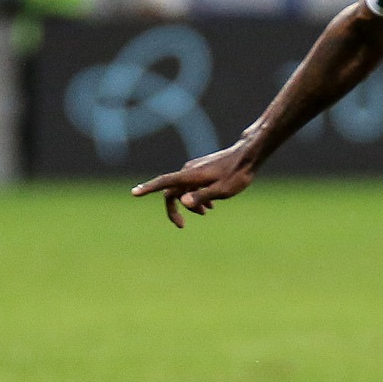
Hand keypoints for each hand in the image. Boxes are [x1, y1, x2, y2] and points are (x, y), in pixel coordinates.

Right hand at [131, 142, 258, 227]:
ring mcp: (195, 169)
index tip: (134, 193)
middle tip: (181, 226)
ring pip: (184, 189)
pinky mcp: (202, 170)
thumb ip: (202, 196)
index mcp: (190, 176)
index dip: (148, 188)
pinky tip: (210, 205)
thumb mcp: (221, 190)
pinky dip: (196, 196)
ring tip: (207, 212)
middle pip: (171, 191)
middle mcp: (188, 171)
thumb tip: (183, 202)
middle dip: (174, 208)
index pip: (164, 182)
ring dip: (190, 203)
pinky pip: (192, 185)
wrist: (248, 155)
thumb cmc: (236, 174)